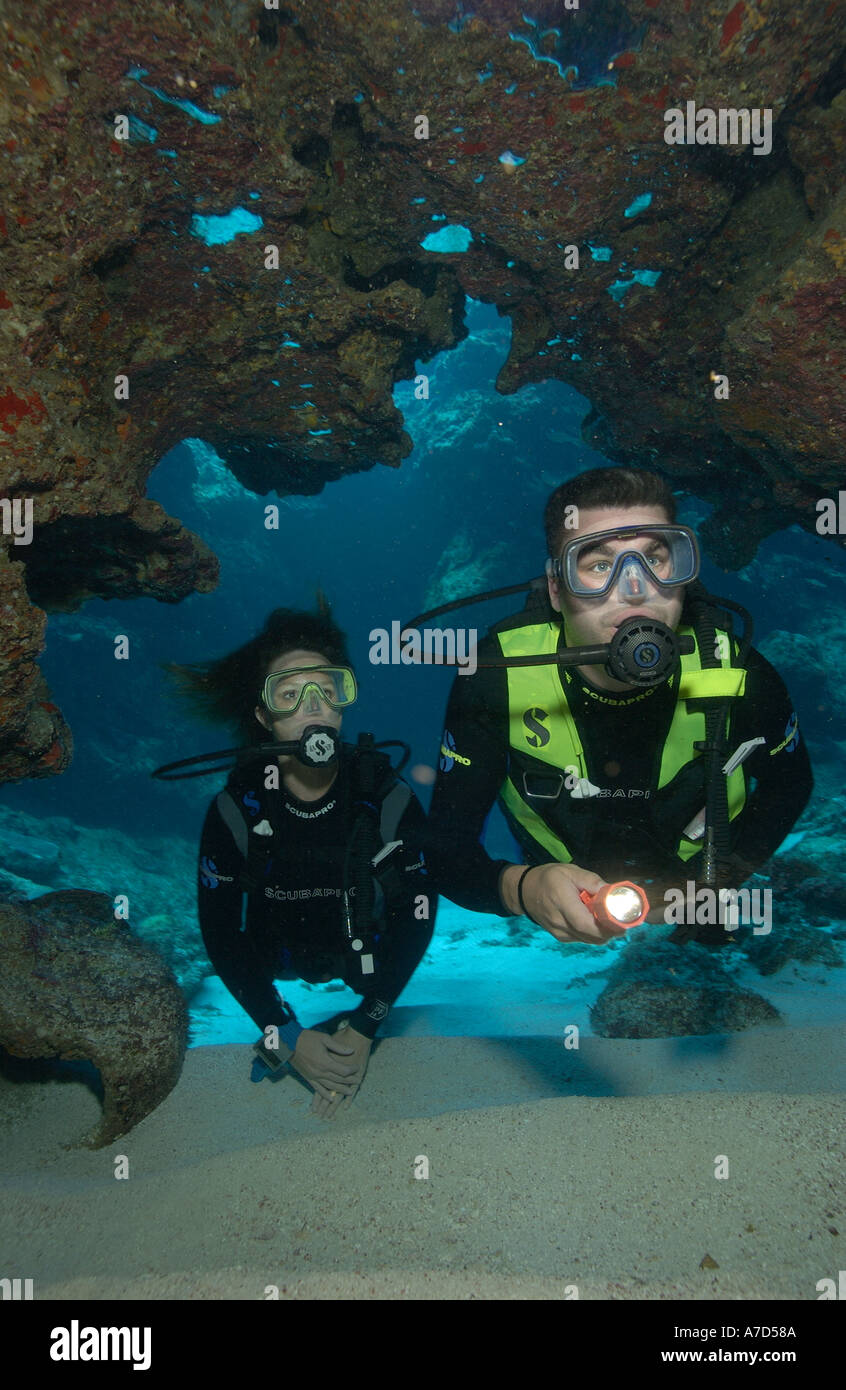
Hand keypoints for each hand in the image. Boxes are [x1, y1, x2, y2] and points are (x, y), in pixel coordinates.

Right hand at [310, 1024, 372, 1118]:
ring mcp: (314, 1077)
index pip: (343, 1071)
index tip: (357, 1068)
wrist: (289, 1043)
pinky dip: (325, 1095)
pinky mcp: (308, 1078)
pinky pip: (318, 1089)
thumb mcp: (325, 1039)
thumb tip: (352, 1051)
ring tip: (350, 1092)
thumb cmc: (307, 1038)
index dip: (352, 1070)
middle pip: (339, 1080)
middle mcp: (320, 1072)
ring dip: (340, 1090)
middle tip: (358, 1082)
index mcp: (326, 1062)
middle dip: (350, 1081)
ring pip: (330, 1086)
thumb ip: (339, 1047)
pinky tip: (331, 1099)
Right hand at [503, 862, 618, 943]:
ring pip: (588, 940)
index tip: (623, 924)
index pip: (585, 924)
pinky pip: (582, 939)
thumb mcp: (570, 871)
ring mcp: (559, 932)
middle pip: (590, 936)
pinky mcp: (560, 937)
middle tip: (623, 922)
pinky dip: (593, 934)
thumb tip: (611, 891)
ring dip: (603, 934)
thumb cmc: (549, 878)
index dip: (606, 928)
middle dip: (610, 932)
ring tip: (611, 921)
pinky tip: (596, 922)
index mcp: (562, 902)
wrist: (525, 891)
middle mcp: (559, 922)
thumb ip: (591, 881)